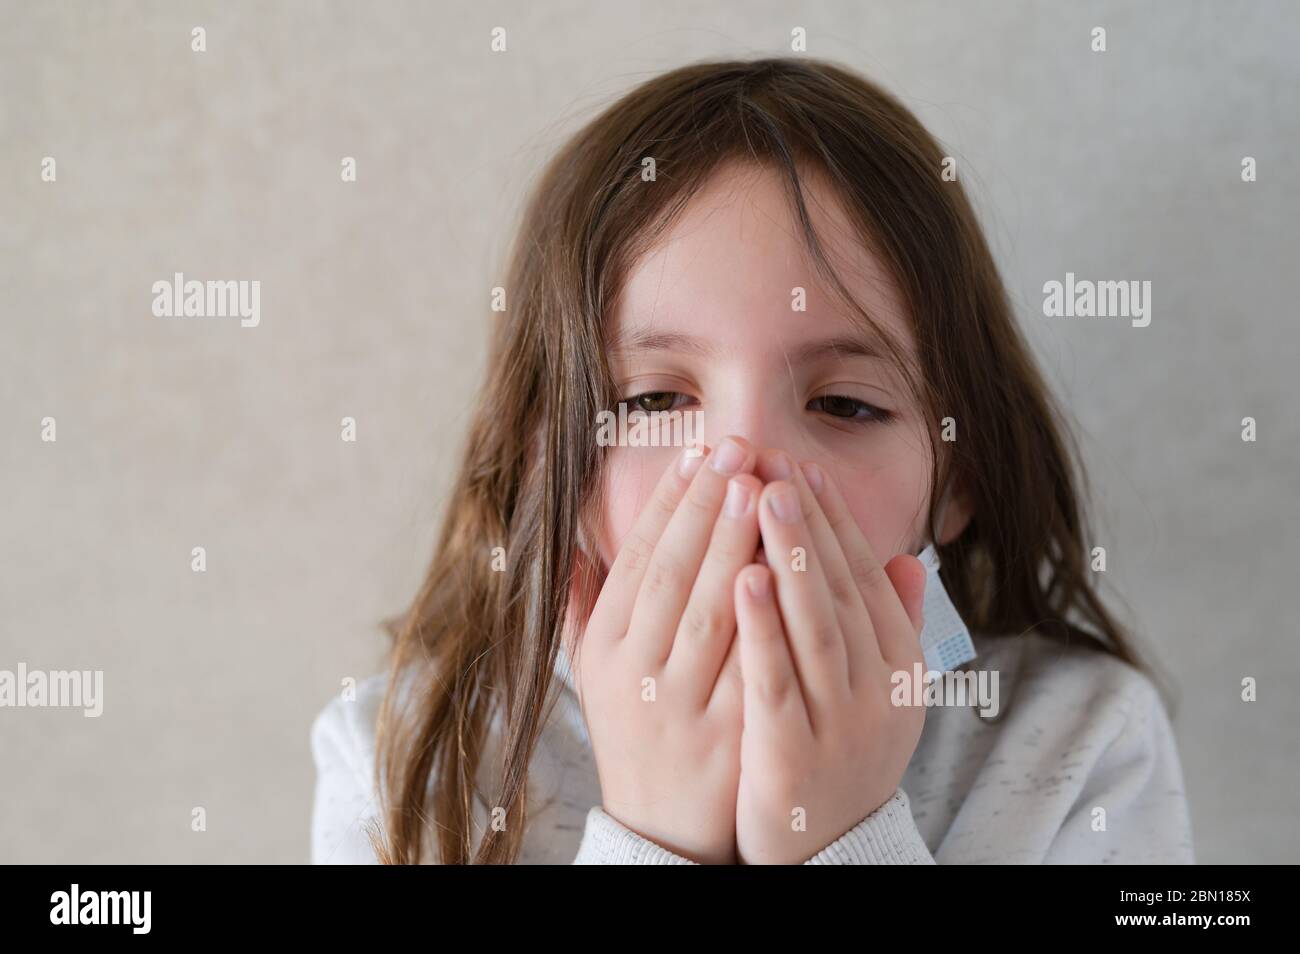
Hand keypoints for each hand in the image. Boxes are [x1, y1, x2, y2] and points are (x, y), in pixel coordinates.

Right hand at [575, 436, 760, 863]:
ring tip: (758, 484)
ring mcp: (678, 705)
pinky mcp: (723, 734)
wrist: (663, 830)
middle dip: (704, 505)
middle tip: (735, 447)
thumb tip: (575, 541)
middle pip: (670, 574)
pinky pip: (746, 662)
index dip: (667, 503)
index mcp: (604, 649)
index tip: (695, 451)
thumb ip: (585, 606)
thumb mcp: (594, 673)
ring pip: (705, 610)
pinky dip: (761, 611)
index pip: (636, 560)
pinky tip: (780, 567)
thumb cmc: (635, 732)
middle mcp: (633, 672)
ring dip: (732, 542)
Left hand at [732, 450, 927, 864]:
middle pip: (840, 589)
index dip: (832, 519)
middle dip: (806, 520)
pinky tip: (742, 578)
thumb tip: (909, 559)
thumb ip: (896, 626)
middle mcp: (879, 688)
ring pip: (815, 625)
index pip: (864, 577)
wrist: (831, 850)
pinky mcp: (795, 754)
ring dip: (790, 556)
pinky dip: (762, 628)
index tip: (801, 467)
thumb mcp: (885, 692)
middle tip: (774, 459)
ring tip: (762, 496)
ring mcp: (841, 722)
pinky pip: (777, 680)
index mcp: (899, 665)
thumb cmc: (845, 753)